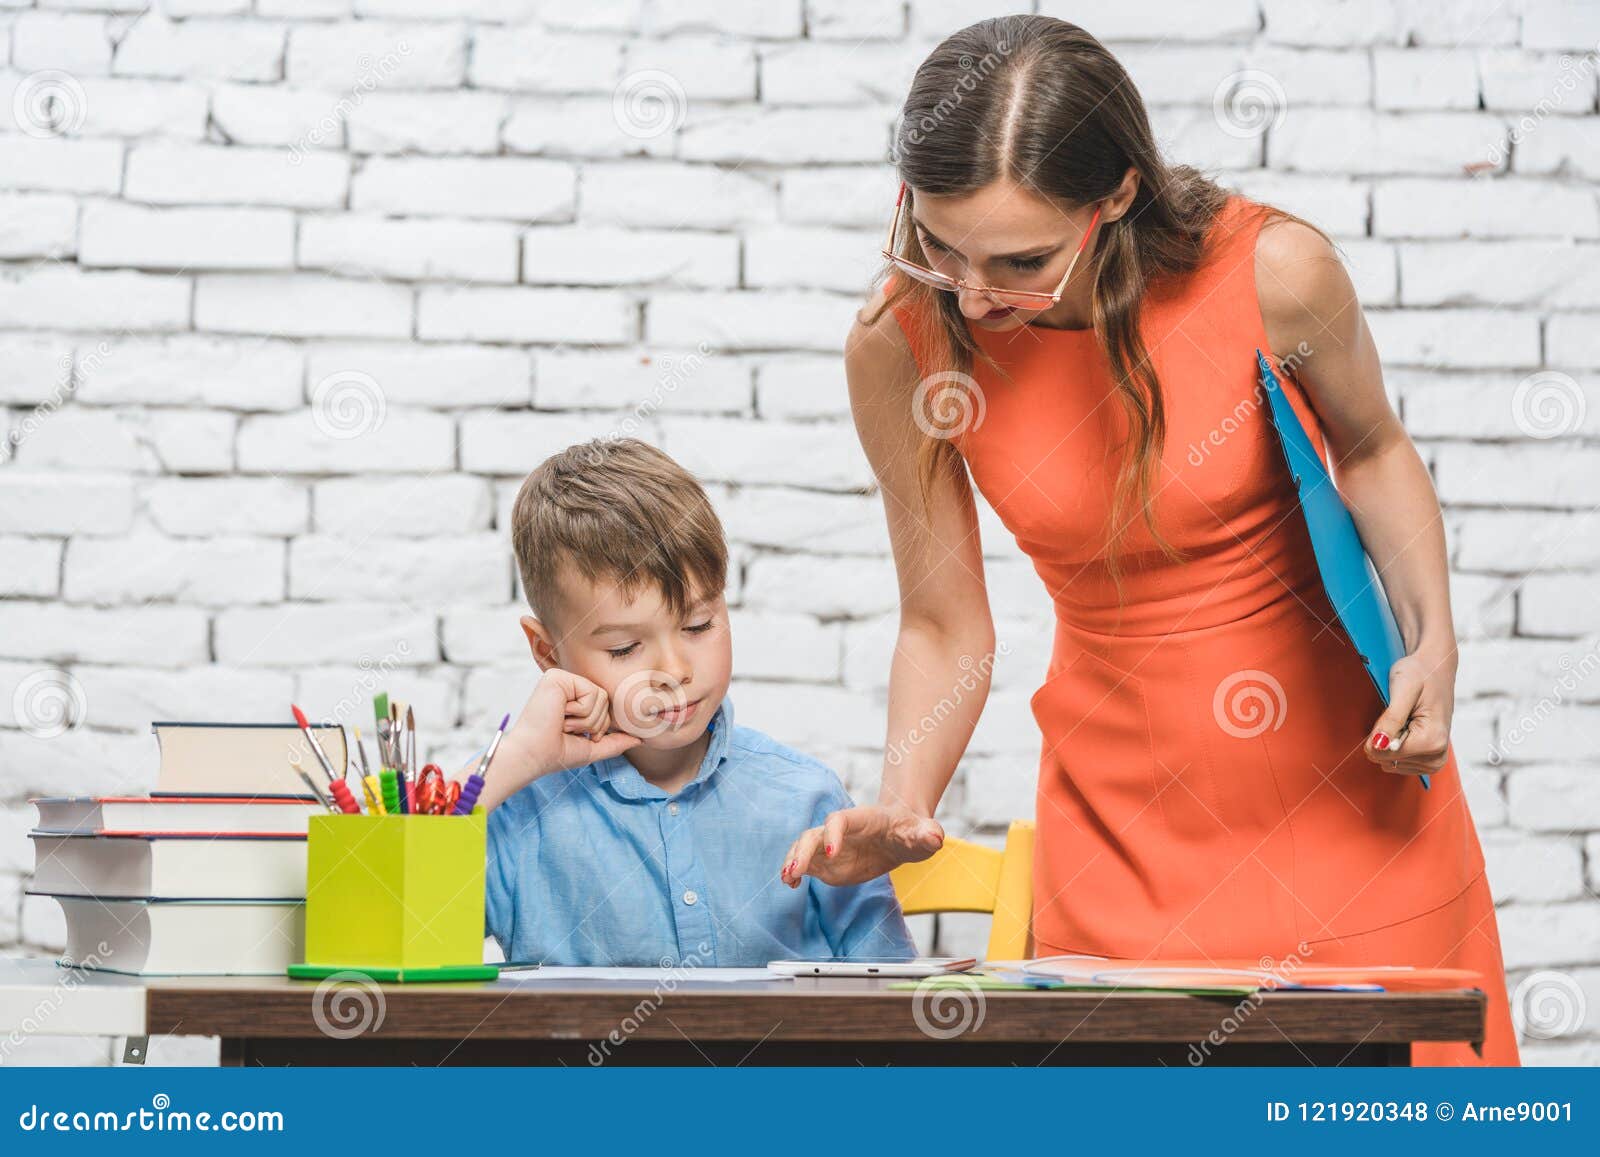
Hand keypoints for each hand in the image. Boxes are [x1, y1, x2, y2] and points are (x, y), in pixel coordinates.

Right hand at [481, 669, 641, 809]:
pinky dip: (579, 712)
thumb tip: (640, 739)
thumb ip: (615, 742)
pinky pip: (590, 692)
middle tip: (567, 728)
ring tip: (562, 723)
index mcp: (572, 697)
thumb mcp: (591, 748)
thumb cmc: (556, 753)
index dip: (598, 726)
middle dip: (592, 723)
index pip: (605, 705)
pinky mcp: (557, 677)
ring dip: (585, 719)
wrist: (533, 756)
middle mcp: (567, 684)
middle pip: (606, 699)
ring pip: (600, 696)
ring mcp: (562, 678)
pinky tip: (560, 715)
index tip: (574, 734)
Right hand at [779, 803, 944, 887]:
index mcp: (862, 819)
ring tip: (787, 879)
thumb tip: (935, 837)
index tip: (832, 852)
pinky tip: (790, 885)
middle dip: (802, 850)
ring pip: (803, 847)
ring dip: (792, 861)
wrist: (901, 835)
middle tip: (795, 871)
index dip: (833, 833)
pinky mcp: (827, 862)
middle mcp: (840, 830)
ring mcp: (830, 845)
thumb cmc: (911, 830)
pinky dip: (794, 873)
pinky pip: (805, 864)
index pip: (840, 819)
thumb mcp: (923, 833)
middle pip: (814, 834)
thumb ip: (927, 834)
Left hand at [1364, 642, 1457, 776]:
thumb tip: (1377, 745)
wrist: (1434, 668)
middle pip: (1386, 760)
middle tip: (1398, 715)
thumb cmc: (1420, 674)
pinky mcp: (1428, 760)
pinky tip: (1405, 728)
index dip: (1376, 734)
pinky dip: (1393, 745)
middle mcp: (1437, 755)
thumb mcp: (1402, 690)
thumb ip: (1390, 720)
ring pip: (1389, 763)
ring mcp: (1434, 760)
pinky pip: (1396, 763)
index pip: (1385, 754)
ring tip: (1404, 719)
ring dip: (1389, 740)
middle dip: (1383, 737)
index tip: (1389, 715)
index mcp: (1432, 741)